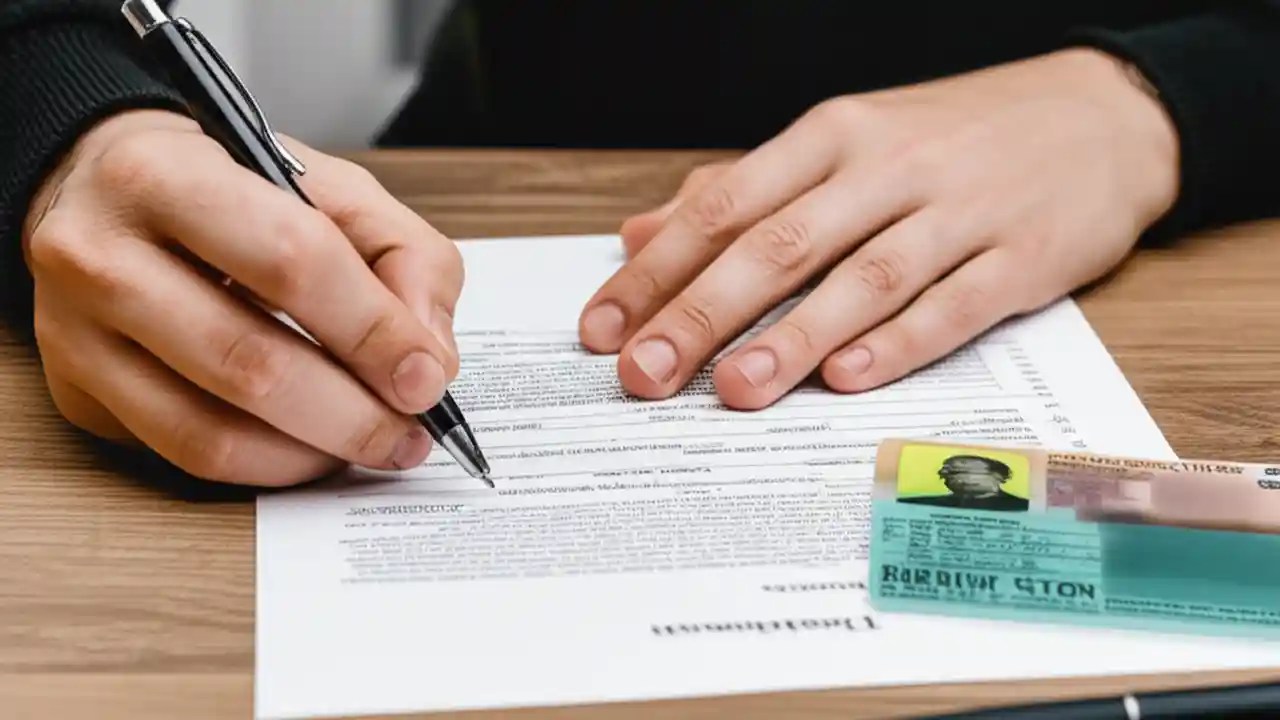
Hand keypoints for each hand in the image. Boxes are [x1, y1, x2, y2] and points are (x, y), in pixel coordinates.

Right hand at [23, 110, 462, 485]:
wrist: (103, 192)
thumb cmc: (228, 188)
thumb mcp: (330, 187)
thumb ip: (405, 256)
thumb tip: (428, 357)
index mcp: (164, 175)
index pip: (290, 263)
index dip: (374, 331)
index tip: (427, 375)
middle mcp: (98, 254)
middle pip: (248, 363)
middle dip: (353, 414)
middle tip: (410, 432)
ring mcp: (77, 334)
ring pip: (211, 432)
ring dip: (316, 454)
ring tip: (375, 445)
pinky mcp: (80, 395)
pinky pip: (185, 456)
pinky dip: (268, 466)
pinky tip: (313, 448)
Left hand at [578, 48, 1178, 408]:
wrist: (1100, 115)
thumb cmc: (951, 137)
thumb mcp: (843, 143)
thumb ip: (741, 191)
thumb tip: (642, 234)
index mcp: (831, 136)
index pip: (724, 206)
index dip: (658, 271)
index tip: (604, 328)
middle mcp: (887, 167)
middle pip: (780, 244)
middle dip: (702, 312)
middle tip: (644, 374)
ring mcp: (958, 210)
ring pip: (863, 277)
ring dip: (794, 336)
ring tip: (734, 389)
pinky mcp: (1023, 256)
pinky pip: (953, 303)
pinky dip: (899, 343)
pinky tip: (847, 380)